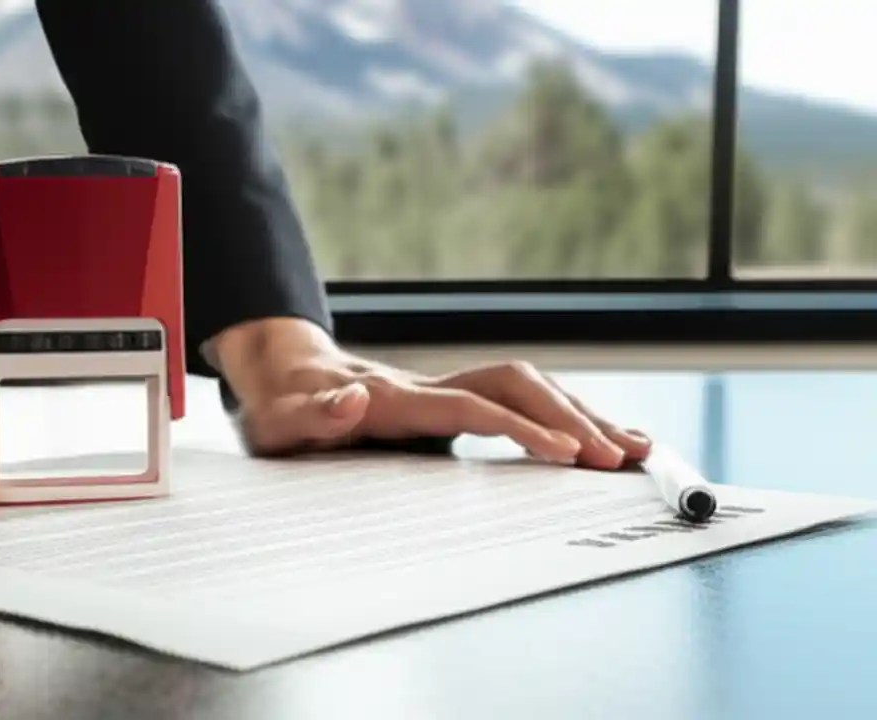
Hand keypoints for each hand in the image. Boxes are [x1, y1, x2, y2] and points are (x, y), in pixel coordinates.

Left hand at [209, 318, 649, 468]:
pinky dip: (560, 413)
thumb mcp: (277, 420)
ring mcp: (439, 389)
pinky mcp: (447, 399)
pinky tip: (594, 435)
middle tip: (621, 457)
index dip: (520, 427)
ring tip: (634, 445)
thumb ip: (313, 414)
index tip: (568, 452)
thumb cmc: (279, 406)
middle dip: (571, 416)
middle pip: (512, 386)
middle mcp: (425, 386)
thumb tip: (353, 400)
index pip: (470, 406)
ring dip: (578, 410)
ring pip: (522, 386)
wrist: (281, 371)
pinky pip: (514, 398)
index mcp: (393, 398)